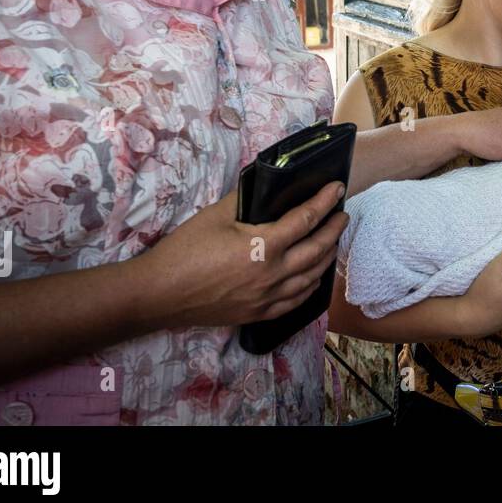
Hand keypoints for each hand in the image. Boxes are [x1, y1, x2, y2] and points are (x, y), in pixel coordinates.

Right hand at [132, 181, 349, 329]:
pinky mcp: (258, 314)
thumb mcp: (215, 215)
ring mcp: (268, 298)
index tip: (338, 188)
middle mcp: (273, 274)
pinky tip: (314, 279)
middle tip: (342, 215)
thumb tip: (265, 188)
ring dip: (327, 258)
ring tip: (333, 242)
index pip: (306, 219)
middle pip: (317, 250)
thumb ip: (245, 201)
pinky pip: (295, 302)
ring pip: (311, 278)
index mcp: (264, 246)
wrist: (159, 294)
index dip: (324, 202)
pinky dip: (311, 287)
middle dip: (334, 230)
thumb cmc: (184, 251)